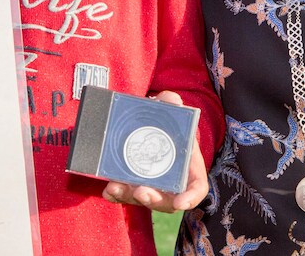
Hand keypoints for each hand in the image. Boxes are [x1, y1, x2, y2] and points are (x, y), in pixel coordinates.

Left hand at [100, 90, 207, 211]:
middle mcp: (170, 182)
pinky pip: (124, 195)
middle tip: (141, 191)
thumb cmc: (164, 119)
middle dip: (153, 199)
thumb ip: (172, 103)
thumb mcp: (170, 108)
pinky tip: (108, 190)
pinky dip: (115, 195)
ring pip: (141, 199)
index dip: (190, 198)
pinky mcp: (131, 185)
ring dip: (128, 197)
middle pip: (166, 201)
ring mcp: (150, 186)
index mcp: (188, 167)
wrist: (146, 123)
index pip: (196, 189)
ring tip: (115, 187)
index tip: (180, 202)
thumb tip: (171, 101)